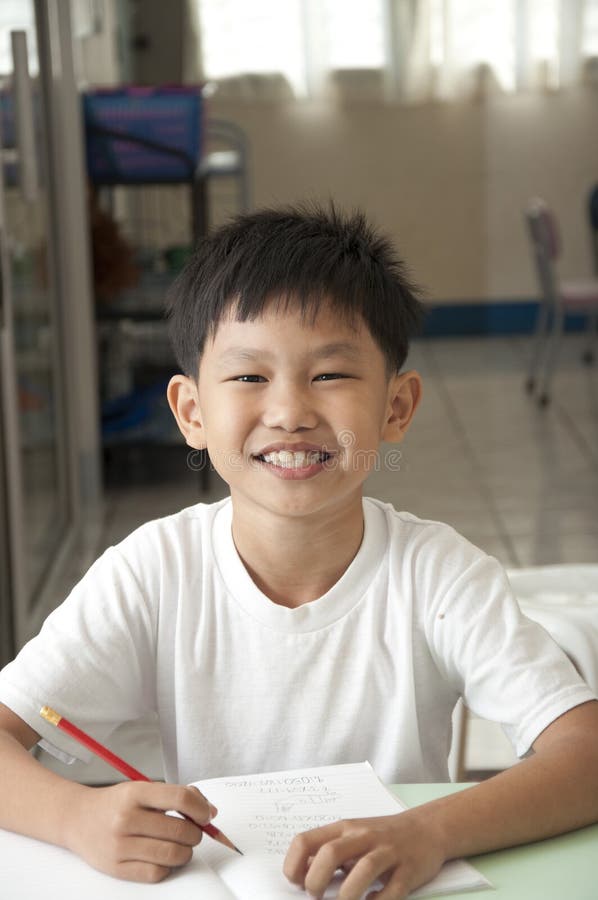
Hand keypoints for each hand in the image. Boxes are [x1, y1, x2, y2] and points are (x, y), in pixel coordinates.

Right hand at [65, 781, 216, 881]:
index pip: (181, 799)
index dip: (201, 809)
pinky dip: (168, 867)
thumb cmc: (116, 803)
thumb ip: (176, 795)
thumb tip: (210, 812)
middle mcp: (127, 818)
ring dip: (186, 852)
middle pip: (181, 830)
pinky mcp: (117, 868)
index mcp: (135, 793)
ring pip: (173, 854)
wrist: (77, 818)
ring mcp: (121, 845)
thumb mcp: (142, 788)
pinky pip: (157, 873)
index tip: (206, 815)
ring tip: (180, 845)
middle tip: (192, 831)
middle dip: (195, 833)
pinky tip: (163, 857)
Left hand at [283, 809, 446, 899]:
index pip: (306, 840)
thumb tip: (300, 877)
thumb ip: (329, 851)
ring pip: (363, 870)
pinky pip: (391, 891)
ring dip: (347, 895)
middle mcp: (364, 837)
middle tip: (316, 897)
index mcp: (344, 828)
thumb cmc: (382, 837)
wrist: (427, 828)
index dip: (294, 865)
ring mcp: (388, 852)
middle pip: (331, 854)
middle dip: (316, 881)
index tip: (297, 884)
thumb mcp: (352, 836)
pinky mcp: (408, 871)